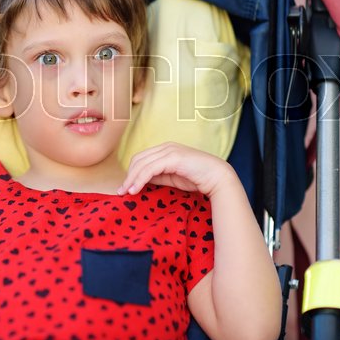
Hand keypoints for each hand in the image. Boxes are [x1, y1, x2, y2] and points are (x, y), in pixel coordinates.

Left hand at [118, 142, 233, 197]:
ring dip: (132, 179)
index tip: (125, 187)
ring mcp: (170, 150)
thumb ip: (158, 176)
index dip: (131, 172)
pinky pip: (150, 168)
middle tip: (121, 191)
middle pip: (138, 159)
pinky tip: (136, 190)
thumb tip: (141, 181)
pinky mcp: (173, 157)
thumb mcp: (172, 178)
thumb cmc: (197, 179)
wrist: (217, 177)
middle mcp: (166, 147)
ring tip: (126, 192)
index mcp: (166, 149)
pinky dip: (140, 179)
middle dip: (128, 176)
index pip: (141, 158)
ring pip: (142, 164)